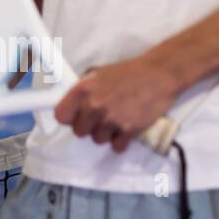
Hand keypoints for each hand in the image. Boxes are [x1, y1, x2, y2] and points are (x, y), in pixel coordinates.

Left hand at [54, 55, 181, 152]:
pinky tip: (125, 130)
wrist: (158, 75)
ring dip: (106, 134)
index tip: (76, 117)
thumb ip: (84, 89)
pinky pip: (117, 147)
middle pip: (79, 132)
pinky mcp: (129, 129)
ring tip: (116, 120)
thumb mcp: (98, 73)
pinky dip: (121, 141)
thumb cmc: (127, 72)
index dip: (69, 118)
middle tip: (100, 118)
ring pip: (98, 140)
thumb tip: (72, 104)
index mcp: (83, 89)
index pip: (61, 116)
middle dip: (89, 127)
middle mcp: (94, 105)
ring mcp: (112, 118)